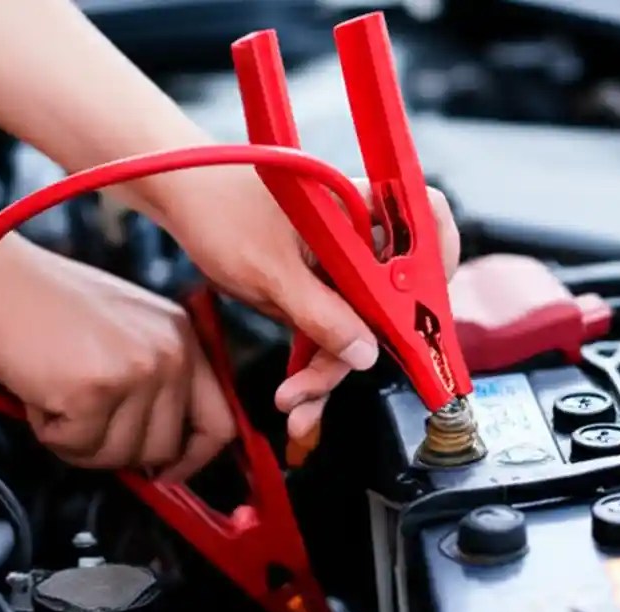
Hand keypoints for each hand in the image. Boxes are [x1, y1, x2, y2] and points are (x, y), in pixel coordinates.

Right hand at [0, 242, 236, 481]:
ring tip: (60, 394)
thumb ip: (155, 385)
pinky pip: (76, 447)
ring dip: (80, 441)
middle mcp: (171, 354)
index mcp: (183, 338)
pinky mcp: (96, 391)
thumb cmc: (47, 308)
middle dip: (119, 450)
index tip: (168, 472)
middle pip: (164, 448)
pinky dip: (51, 432)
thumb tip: (163, 453)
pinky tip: (43, 392)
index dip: (194, 459)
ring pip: (119, 456)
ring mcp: (137, 372)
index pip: (220, 422)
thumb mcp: (127, 333)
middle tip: (84, 420)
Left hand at [159, 171, 459, 449]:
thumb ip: (322, 315)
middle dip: (360, 351)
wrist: (179, 200)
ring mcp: (339, 265)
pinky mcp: (316, 288)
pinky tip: (296, 397)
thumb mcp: (271, 272)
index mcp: (362, 208)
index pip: (429, 222)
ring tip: (294, 404)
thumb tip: (366, 354)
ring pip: (358, 325)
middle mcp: (359, 236)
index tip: (429, 312)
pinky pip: (329, 332)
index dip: (440, 263)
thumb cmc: (220, 211)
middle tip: (318, 387)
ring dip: (329, 371)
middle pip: (391, 297)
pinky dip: (314, 366)